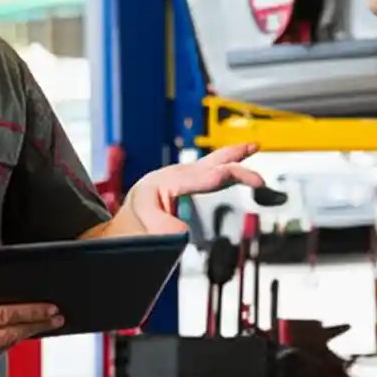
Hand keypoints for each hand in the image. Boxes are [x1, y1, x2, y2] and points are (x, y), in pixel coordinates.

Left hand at [120, 143, 264, 235]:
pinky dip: (227, 166)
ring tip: (252, 145)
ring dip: (233, 155)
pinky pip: (209, 172)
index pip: (202, 177)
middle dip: (235, 160)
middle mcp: (174, 175)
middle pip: (210, 163)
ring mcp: (180, 177)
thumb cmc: (130, 227)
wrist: (120, 227)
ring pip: (212, 162)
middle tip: (256, 160)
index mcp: (165, 183)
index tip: (247, 179)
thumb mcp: (141, 230)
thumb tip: (182, 231)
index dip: (225, 176)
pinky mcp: (184, 184)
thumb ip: (160, 230)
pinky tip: (236, 165)